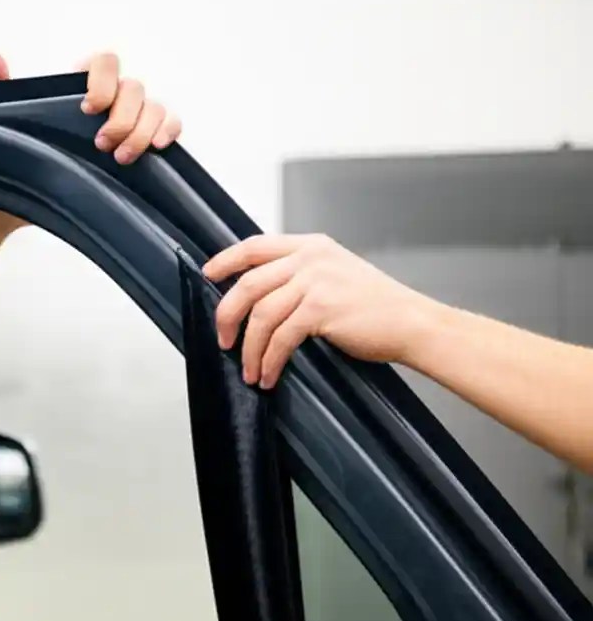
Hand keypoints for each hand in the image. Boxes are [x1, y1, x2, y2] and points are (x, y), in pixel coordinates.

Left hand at [0, 52, 180, 164]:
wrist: (24, 191)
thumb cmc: (18, 148)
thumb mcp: (3, 119)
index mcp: (80, 83)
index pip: (104, 61)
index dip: (103, 81)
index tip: (88, 108)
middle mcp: (110, 96)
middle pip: (133, 87)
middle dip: (122, 118)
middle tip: (101, 145)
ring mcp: (129, 117)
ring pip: (153, 107)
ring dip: (142, 131)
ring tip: (122, 158)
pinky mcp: (142, 140)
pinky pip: (169, 123)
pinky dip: (169, 130)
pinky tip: (156, 147)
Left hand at [202, 234, 440, 388]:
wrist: (412, 322)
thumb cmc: (375, 305)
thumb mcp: (335, 273)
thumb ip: (300, 274)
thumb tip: (258, 295)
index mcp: (311, 246)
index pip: (255, 245)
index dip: (226, 259)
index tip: (208, 274)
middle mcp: (310, 259)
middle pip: (249, 283)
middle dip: (227, 315)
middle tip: (222, 339)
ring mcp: (316, 282)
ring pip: (261, 315)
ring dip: (249, 348)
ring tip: (250, 370)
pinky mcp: (322, 309)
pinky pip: (281, 338)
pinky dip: (270, 360)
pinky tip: (269, 375)